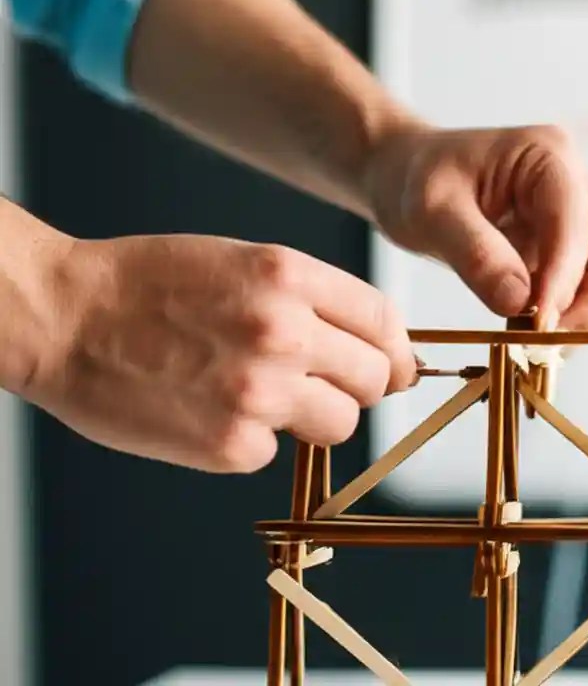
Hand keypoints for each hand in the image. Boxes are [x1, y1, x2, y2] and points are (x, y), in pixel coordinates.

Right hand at [24, 235, 416, 472]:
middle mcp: (284, 332)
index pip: (386, 323)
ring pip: (342, 423)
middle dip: (356, 385)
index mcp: (290, 276)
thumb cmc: (152, 286)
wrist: (62, 317)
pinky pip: (276, 452)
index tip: (392, 364)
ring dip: (313, 417)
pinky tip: (208, 411)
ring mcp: (259, 392)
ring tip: (258, 395)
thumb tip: (382, 349)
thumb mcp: (245, 264)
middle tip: (318, 383)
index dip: (396, 350)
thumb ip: (314, 301)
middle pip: (377, 379)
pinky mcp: (230, 444)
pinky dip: (250, 441)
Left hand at [366, 124, 587, 330]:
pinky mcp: (565, 252)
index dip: (564, 277)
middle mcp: (575, 186)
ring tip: (541, 347)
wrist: (405, 176)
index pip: (575, 223)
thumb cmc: (416, 178)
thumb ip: (476, 253)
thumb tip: (519, 302)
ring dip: (587, 318)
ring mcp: (576, 220)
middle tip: (548, 344)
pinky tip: (536, 339)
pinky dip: (570, 320)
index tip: (539, 321)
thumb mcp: (432, 210)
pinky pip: (586, 292)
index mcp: (549, 157)